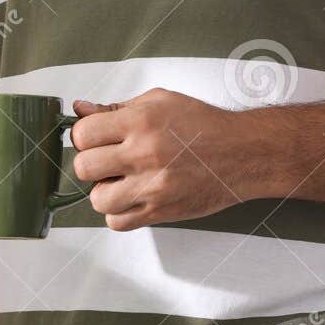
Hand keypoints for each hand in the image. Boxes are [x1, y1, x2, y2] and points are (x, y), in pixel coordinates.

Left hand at [70, 88, 259, 230]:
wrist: (243, 153)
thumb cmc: (203, 126)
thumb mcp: (158, 101)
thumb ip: (115, 107)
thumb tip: (81, 109)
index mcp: (140, 122)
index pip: (83, 134)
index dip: (84, 136)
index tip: (93, 138)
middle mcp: (144, 154)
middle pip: (85, 167)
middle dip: (91, 163)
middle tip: (106, 160)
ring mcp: (153, 186)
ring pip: (98, 199)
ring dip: (104, 191)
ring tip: (119, 181)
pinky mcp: (162, 211)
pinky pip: (118, 222)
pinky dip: (119, 213)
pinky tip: (131, 197)